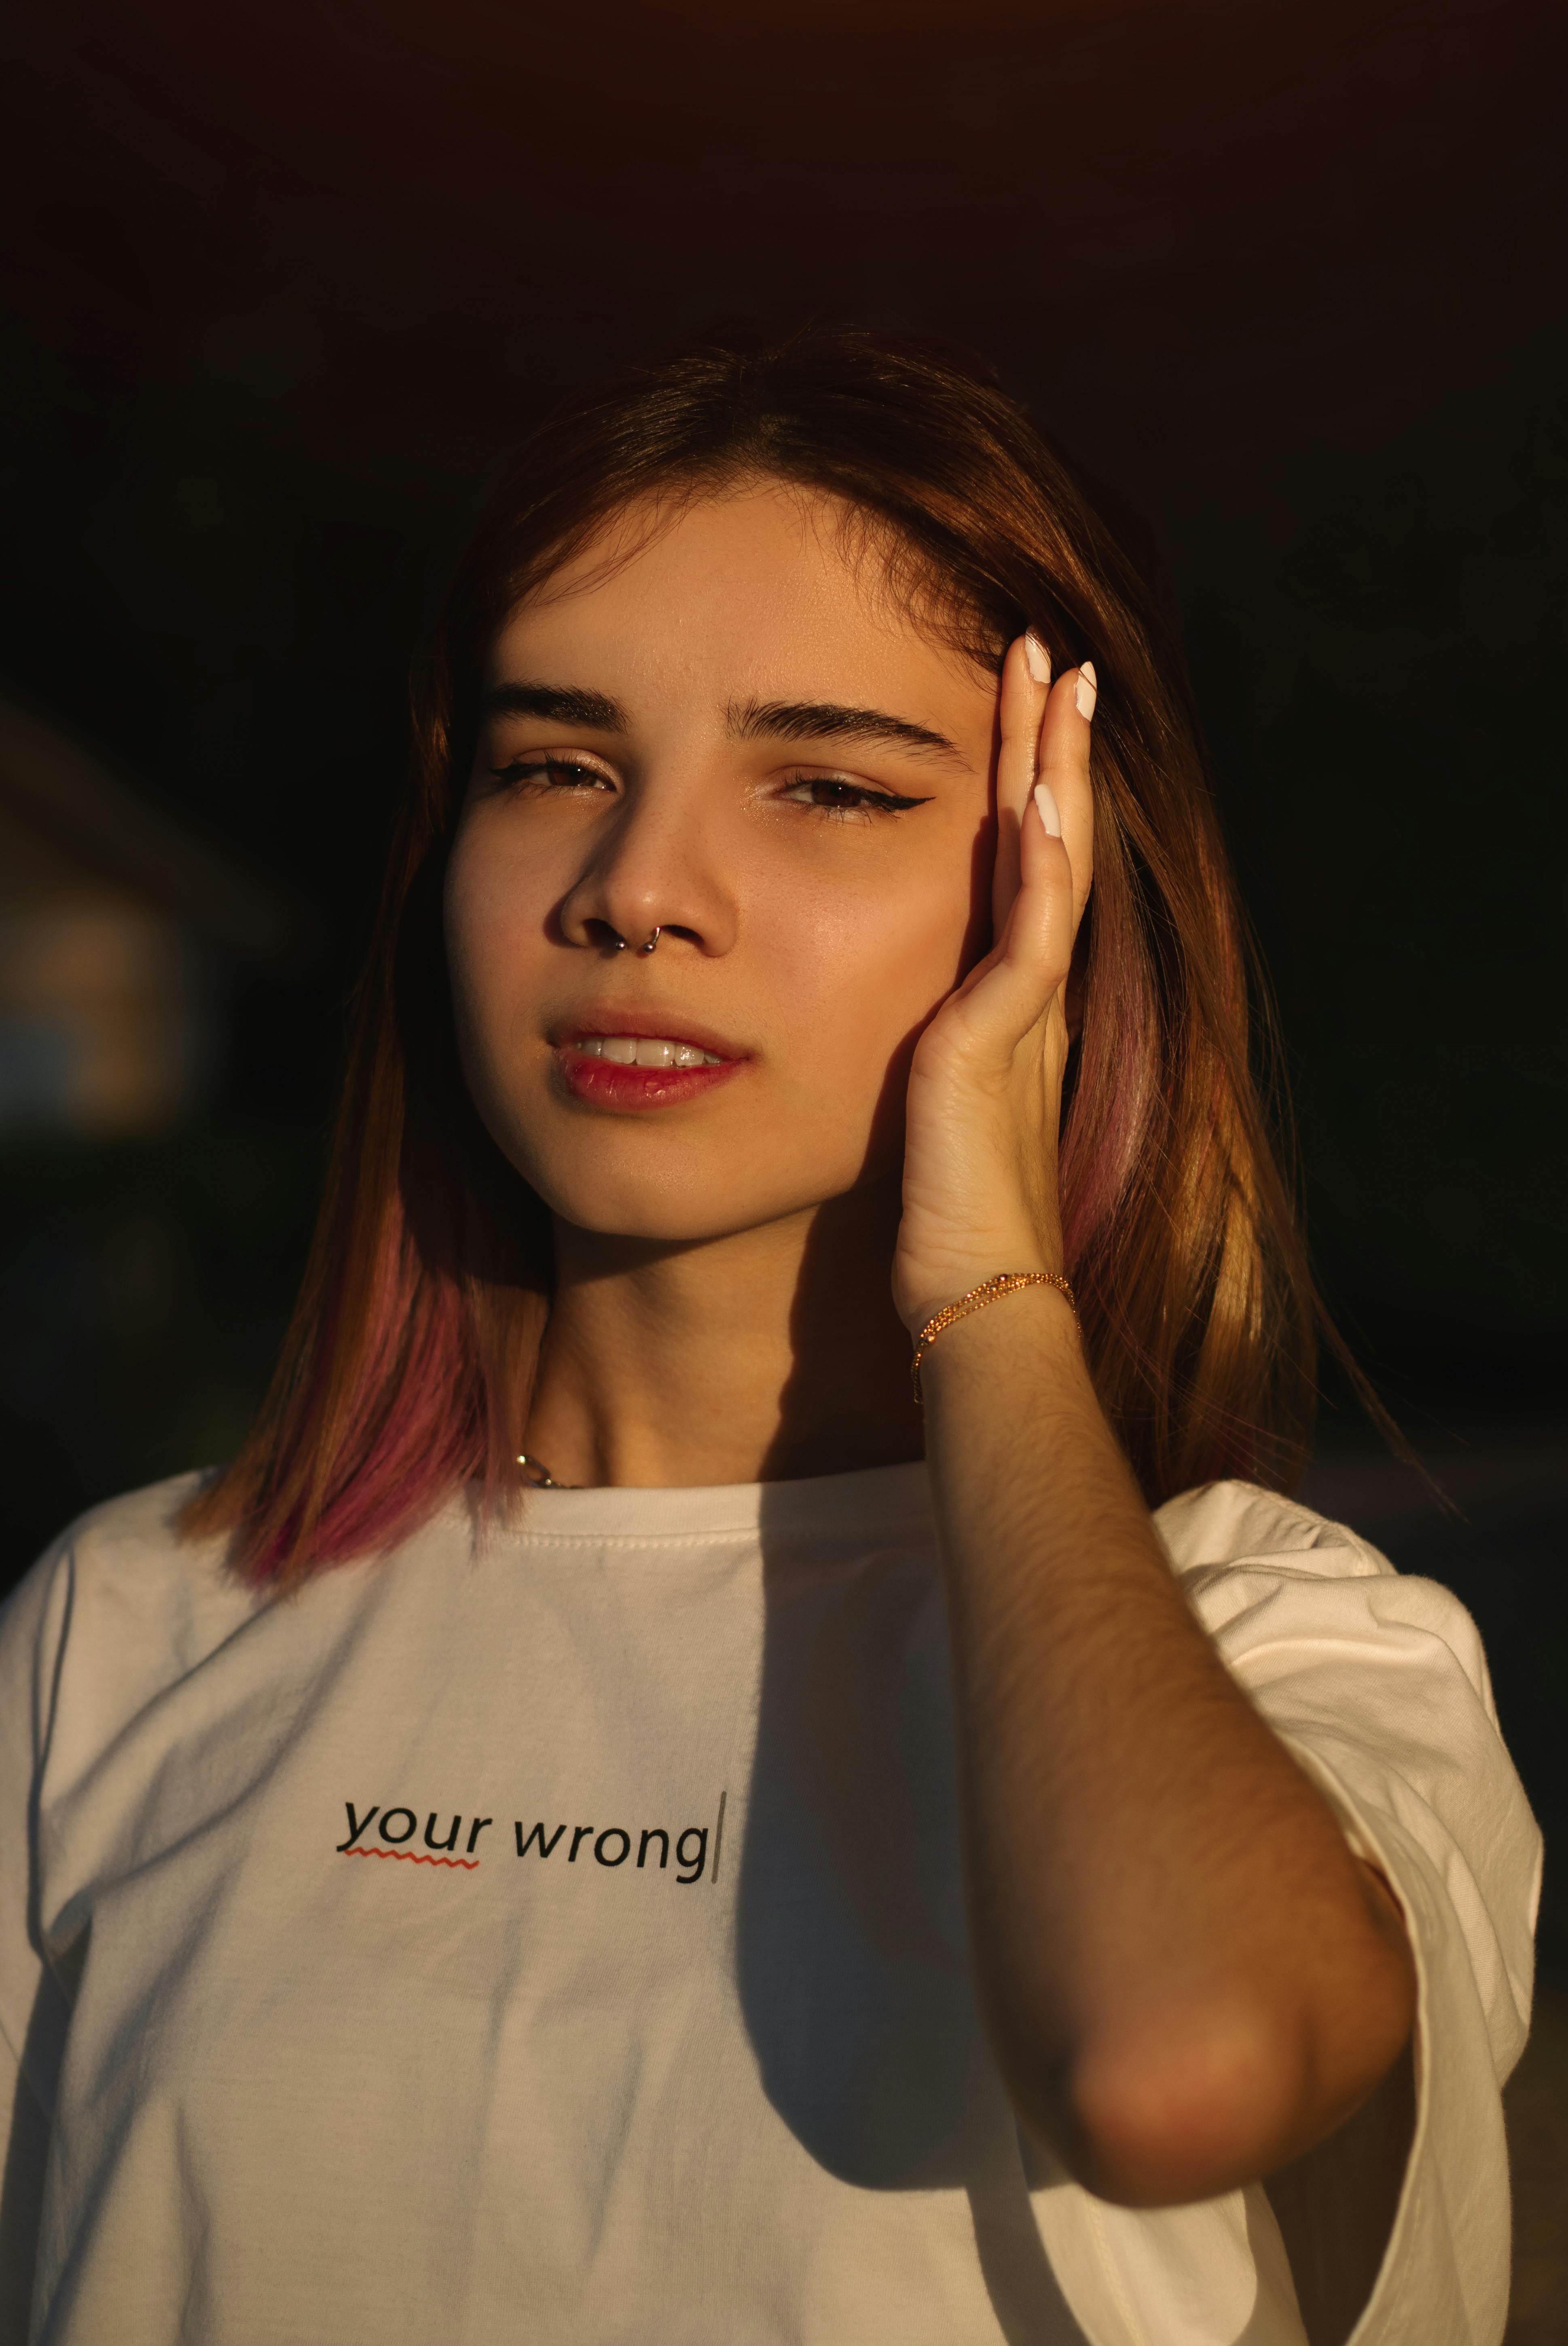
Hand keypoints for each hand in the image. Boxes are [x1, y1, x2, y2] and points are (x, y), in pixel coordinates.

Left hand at [892, 635, 1095, 1332]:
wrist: (978, 1296)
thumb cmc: (944, 1223)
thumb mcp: (929, 1111)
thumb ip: (927, 1057)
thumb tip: (898, 1029)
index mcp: (1011, 1007)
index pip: (1030, 869)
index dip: (1033, 785)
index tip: (1027, 709)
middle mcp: (1032, 997)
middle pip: (1053, 842)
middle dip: (1050, 746)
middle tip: (1054, 654)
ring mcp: (1027, 1014)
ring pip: (1054, 863)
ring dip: (1055, 769)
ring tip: (1058, 680)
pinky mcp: (1003, 1042)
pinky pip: (1034, 933)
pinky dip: (1044, 863)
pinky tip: (1039, 795)